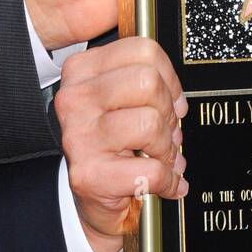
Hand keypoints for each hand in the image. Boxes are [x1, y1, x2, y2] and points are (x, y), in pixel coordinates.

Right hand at [56, 36, 188, 251]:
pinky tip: (165, 182)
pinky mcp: (88, 174)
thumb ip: (147, 81)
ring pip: (150, 123)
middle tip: (165, 131)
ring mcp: (79, 136)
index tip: (169, 99)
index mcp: (83, 70)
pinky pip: (151, 169)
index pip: (143, 50)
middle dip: (168, 112)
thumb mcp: (123, 101)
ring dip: (167, 147)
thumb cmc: (113, 146)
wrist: (93, 201)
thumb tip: (176, 97)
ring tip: (161, 156)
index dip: (168, 77)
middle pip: (148, 82)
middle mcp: (75, 99)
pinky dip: (168, 180)